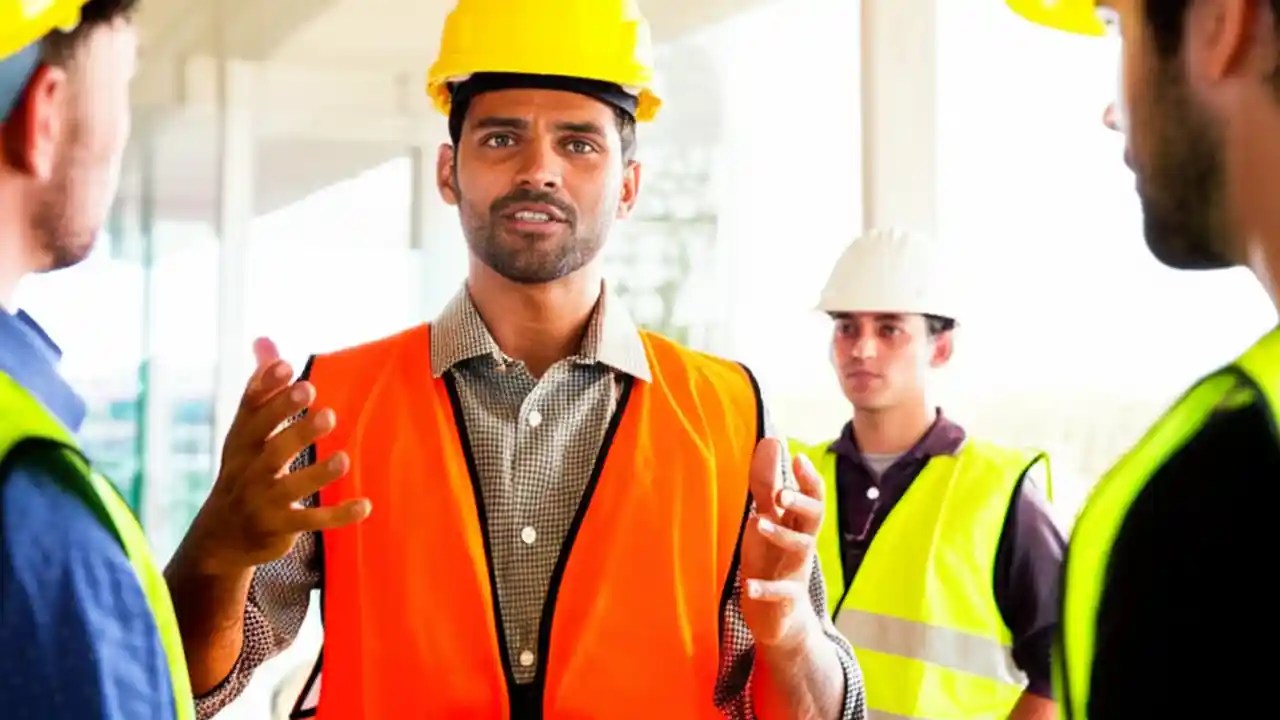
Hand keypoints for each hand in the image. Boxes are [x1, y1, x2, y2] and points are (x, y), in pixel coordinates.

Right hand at [186, 337, 370, 575]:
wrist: (220, 538)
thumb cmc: (243, 471)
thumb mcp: (246, 433)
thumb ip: (262, 388)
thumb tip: (264, 339)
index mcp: (241, 442)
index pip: (250, 411)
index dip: (266, 388)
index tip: (289, 366)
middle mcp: (247, 470)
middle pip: (270, 446)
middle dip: (293, 427)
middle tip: (326, 410)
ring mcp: (262, 501)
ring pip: (290, 486)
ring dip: (317, 473)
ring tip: (342, 459)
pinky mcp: (279, 527)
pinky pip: (311, 521)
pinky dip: (337, 515)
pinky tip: (365, 505)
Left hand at [740, 437, 826, 650]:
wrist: (781, 618)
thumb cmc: (773, 560)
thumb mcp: (766, 519)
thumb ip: (766, 483)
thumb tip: (773, 439)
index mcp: (798, 525)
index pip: (813, 498)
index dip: (809, 479)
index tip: (798, 457)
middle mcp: (802, 545)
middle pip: (814, 519)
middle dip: (802, 503)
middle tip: (783, 492)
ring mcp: (796, 572)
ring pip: (800, 550)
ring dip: (781, 535)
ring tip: (757, 522)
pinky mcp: (785, 600)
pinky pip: (781, 593)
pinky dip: (765, 589)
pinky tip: (749, 586)